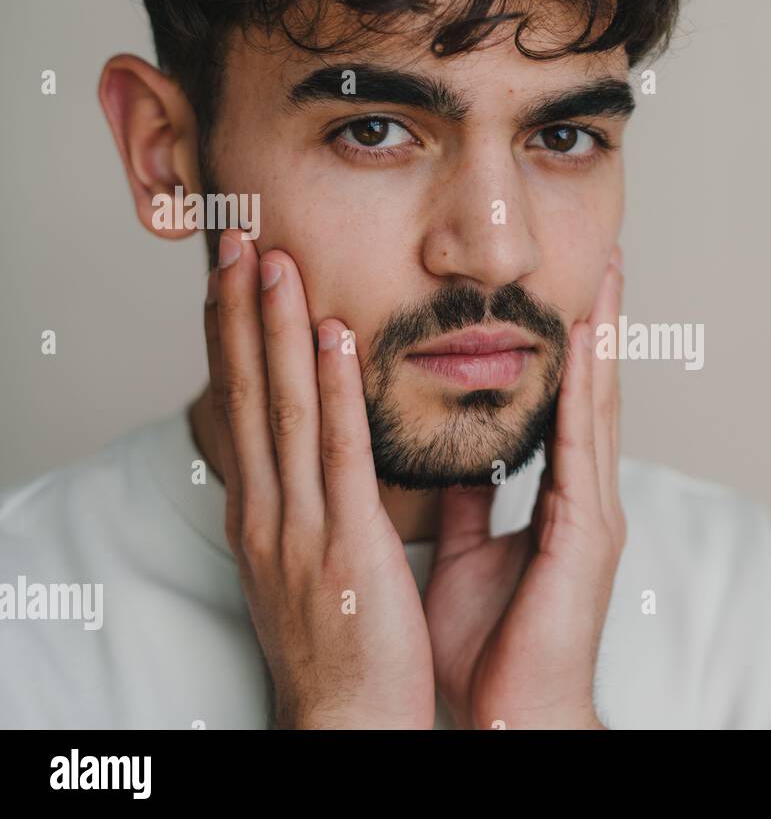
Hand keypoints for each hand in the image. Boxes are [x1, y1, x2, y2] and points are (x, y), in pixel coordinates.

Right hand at [203, 228, 434, 728]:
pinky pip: (336, 454)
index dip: (233, 341)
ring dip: (275, 330)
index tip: (234, 280)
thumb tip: (315, 466)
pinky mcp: (344, 543)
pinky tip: (330, 336)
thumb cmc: (341, 648)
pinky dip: (330, 389)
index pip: (241, 412)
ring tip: (272, 260)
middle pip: (246, 395)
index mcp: (262, 516)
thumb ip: (310, 508)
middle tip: (238, 240)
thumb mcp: (310, 567)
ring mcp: (299, 526)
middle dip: (239, 314)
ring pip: (283, 409)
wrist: (347, 721)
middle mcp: (266, 512)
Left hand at [423, 248, 626, 728]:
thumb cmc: (491, 651)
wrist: (514, 717)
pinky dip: (584, 389)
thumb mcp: (470, 558)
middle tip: (606, 261)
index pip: (566, 411)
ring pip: (597, 407)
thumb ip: (471, 505)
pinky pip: (581, 446)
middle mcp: (588, 500)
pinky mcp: (588, 532)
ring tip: (605, 277)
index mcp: (561, 507)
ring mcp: (596, 513)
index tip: (569, 296)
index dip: (571, 353)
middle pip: (593, 395)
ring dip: (601, 338)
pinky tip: (582, 341)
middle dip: (600, 327)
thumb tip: (458, 460)